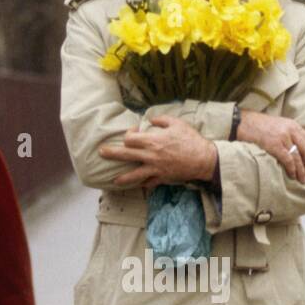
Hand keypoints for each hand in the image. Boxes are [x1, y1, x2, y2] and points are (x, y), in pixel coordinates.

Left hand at [98, 115, 215, 188]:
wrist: (203, 159)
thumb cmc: (191, 140)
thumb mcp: (177, 123)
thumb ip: (161, 119)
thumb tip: (151, 119)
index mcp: (153, 141)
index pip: (130, 139)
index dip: (128, 134)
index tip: (134, 132)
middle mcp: (150, 156)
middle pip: (125, 155)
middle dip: (111, 153)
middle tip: (101, 152)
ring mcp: (155, 169)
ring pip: (134, 175)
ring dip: (123, 178)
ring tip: (114, 180)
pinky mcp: (162, 178)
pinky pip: (149, 183)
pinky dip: (143, 184)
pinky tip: (137, 184)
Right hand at [239, 109, 304, 182]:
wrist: (242, 122)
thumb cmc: (258, 126)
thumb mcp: (278, 125)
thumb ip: (289, 134)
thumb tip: (297, 150)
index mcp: (293, 125)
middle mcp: (291, 130)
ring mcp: (283, 137)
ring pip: (298, 156)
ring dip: (302, 170)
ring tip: (302, 179)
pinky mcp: (274, 144)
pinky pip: (288, 159)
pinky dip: (292, 169)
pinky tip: (292, 175)